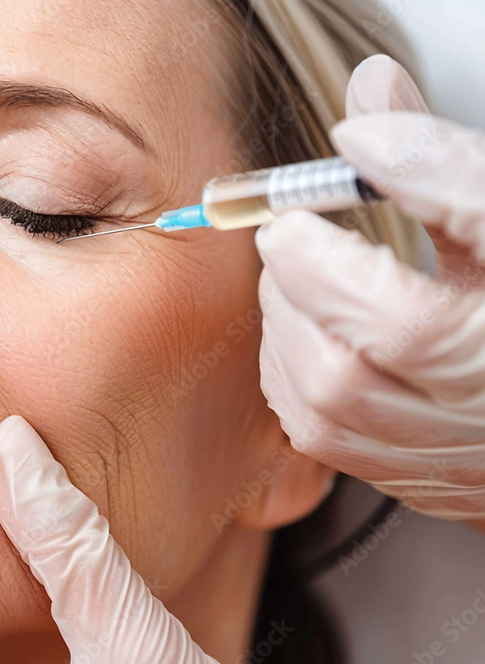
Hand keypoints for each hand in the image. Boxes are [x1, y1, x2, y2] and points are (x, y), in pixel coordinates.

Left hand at [256, 55, 484, 530]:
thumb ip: (442, 162)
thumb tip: (367, 98)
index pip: (415, 315)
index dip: (352, 242)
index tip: (328, 173)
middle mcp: (483, 411)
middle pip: (362, 363)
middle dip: (305, 282)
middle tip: (294, 233)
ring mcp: (451, 454)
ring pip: (330, 408)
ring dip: (287, 325)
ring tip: (298, 276)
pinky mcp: (417, 476)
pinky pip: (322, 436)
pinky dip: (290, 370)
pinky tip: (305, 329)